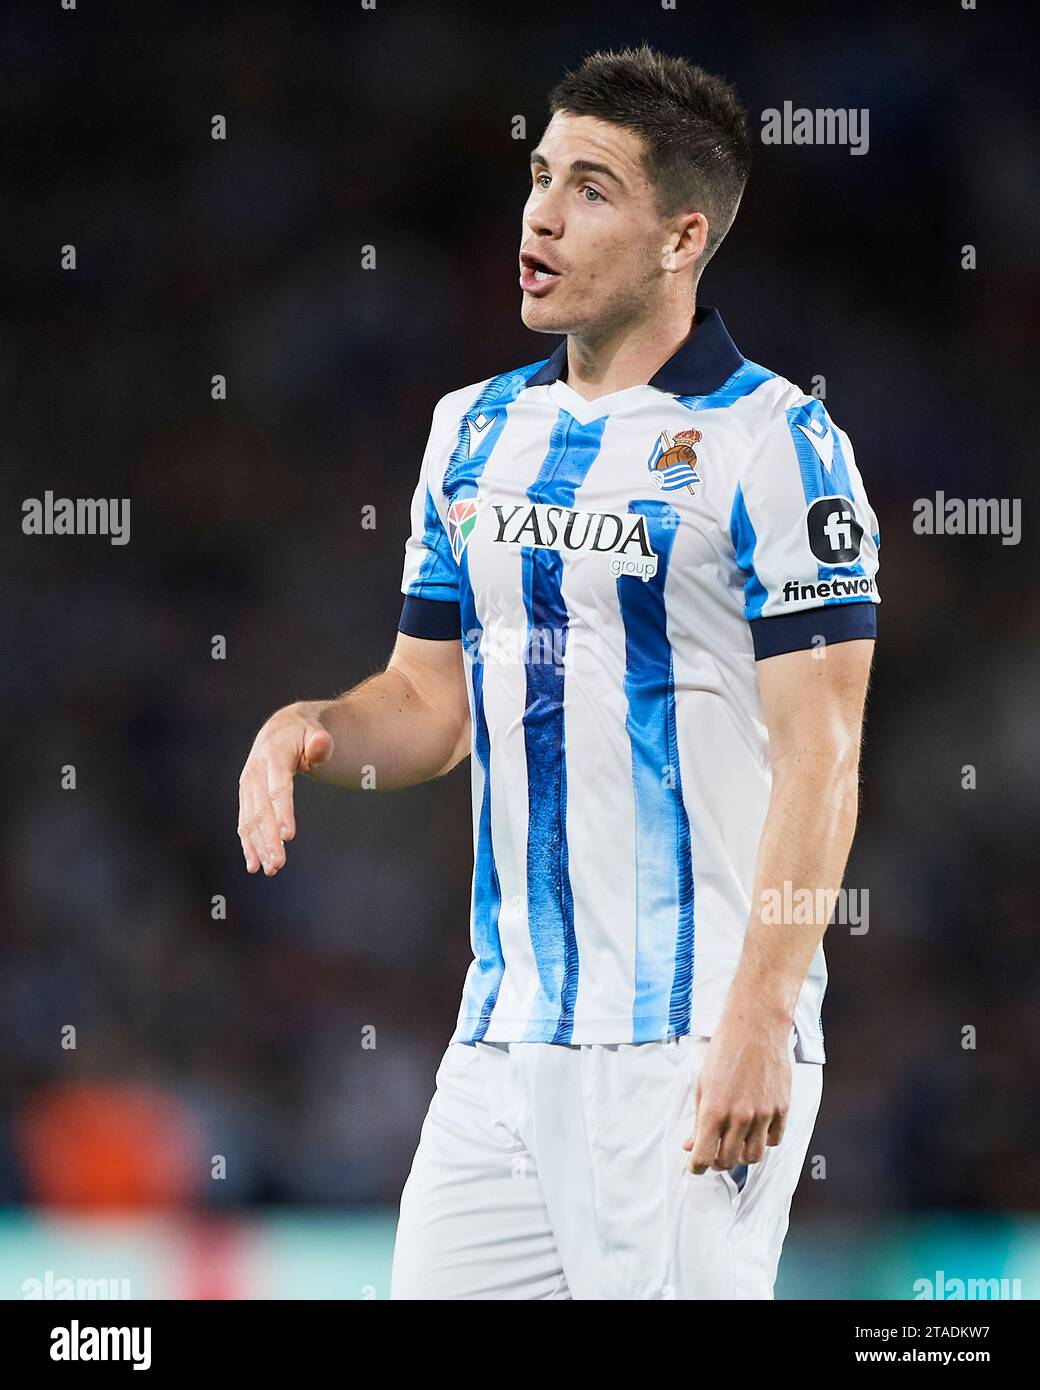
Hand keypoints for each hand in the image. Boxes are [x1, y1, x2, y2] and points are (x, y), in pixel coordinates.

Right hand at [237, 703, 333, 875]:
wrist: (280, 729)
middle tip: (278, 864)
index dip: (282, 811)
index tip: (288, 836)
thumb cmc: (305, 732)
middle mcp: (255, 772)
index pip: (278, 787)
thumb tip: (320, 744)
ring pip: (250, 820)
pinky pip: (245, 823)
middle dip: (268, 839)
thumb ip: (320, 741)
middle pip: (262, 810)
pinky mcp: (246, 796)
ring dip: (258, 846)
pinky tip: (254, 864)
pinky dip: (249, 844)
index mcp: (274, 755)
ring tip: (270, 869)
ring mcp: (248, 785)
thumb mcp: (316, 731)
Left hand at [683, 1020, 790, 1173]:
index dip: (696, 1167)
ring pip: (753, 1157)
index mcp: (714, 1111)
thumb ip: (698, 1119)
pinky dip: (763, 1141)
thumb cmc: (725, 1051)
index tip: (695, 1166)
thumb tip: (690, 1144)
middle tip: (713, 1152)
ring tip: (735, 1142)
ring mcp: (763, 1114)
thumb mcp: (702, 1084)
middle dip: (717, 1162)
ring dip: (741, 1155)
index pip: (703, 1157)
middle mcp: (740, 1117)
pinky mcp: (782, 1109)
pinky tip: (755, 1129)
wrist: (755, 1028)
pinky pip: (773, 1140)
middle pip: (728, 1161)